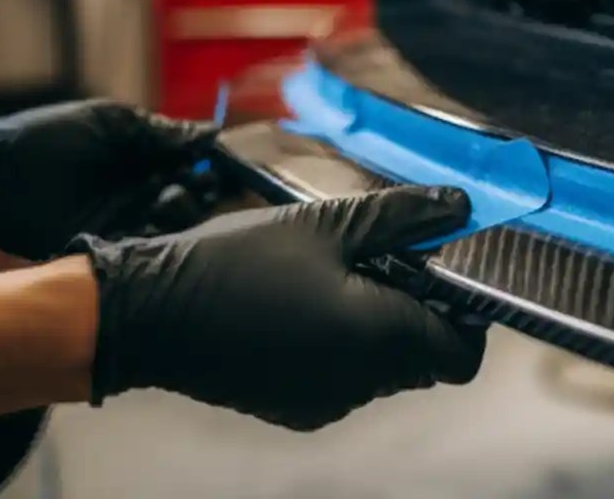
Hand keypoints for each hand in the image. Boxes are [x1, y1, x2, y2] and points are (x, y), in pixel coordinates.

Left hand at [0, 100, 215, 259]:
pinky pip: (148, 250)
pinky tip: (158, 232)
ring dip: (182, 215)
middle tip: (203, 187)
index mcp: (143, 156)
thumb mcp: (105, 122)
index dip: (216, 167)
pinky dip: (161, 244)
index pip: (194, 163)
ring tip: (167, 202)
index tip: (233, 168)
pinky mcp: (110, 248)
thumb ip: (158, 131)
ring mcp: (128, 221)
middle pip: (194, 197)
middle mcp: (142, 189)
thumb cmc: (40, 139)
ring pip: (176, 225)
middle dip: (207, 192)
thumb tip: (210, 132)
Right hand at [75, 186, 484, 430]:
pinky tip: (303, 305)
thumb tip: (462, 206)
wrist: (149, 314)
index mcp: (379, 339)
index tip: (441, 269)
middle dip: (419, 310)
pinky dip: (342, 347)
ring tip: (336, 276)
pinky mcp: (294, 407)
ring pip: (383, 369)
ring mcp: (325, 402)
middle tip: (384, 259)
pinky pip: (344, 379)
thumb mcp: (326, 224)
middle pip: (424, 358)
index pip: (462, 351)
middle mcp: (360, 384)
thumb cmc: (237, 263)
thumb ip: (402, 217)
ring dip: (378, 326)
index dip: (465, 311)